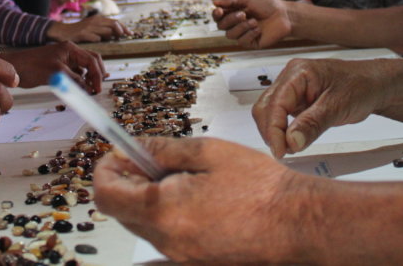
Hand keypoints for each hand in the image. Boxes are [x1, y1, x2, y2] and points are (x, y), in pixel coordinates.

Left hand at [0, 42, 105, 92]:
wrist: (13, 68)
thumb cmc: (32, 67)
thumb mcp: (56, 73)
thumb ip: (74, 80)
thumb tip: (88, 89)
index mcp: (70, 48)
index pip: (91, 59)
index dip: (97, 75)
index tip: (97, 90)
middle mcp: (70, 52)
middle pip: (91, 61)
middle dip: (96, 75)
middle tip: (96, 90)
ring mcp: (64, 59)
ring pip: (84, 68)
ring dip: (88, 79)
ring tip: (88, 92)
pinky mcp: (59, 67)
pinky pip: (75, 73)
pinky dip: (79, 81)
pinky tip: (78, 90)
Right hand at [47, 14, 127, 42]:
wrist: (62, 31)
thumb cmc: (79, 30)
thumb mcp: (92, 26)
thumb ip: (103, 29)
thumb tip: (117, 33)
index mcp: (98, 19)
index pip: (115, 21)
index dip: (124, 27)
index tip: (130, 33)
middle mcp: (95, 21)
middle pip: (114, 25)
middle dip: (121, 31)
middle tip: (123, 38)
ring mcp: (89, 27)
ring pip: (106, 31)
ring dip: (110, 37)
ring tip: (109, 41)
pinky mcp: (83, 34)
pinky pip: (96, 38)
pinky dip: (99, 41)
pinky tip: (96, 42)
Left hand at [94, 137, 302, 263]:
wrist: (297, 222)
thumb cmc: (260, 187)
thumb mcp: (207, 152)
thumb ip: (162, 149)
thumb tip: (131, 148)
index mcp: (164, 210)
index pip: (106, 195)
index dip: (105, 170)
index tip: (117, 154)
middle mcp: (167, 240)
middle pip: (121, 211)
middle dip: (127, 182)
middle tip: (150, 159)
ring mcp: (180, 256)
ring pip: (143, 224)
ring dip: (148, 198)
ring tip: (181, 177)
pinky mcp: (195, 261)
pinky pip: (165, 237)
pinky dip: (168, 216)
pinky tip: (193, 199)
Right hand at [211, 0, 292, 48]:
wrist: (285, 15)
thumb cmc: (268, 4)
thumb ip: (232, 1)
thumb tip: (215, 2)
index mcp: (234, 12)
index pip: (218, 16)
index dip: (216, 14)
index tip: (219, 11)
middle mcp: (237, 24)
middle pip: (221, 26)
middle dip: (230, 20)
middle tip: (243, 14)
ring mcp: (243, 34)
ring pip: (230, 35)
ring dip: (241, 27)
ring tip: (254, 21)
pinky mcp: (251, 43)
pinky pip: (242, 42)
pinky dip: (249, 34)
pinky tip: (258, 29)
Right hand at [252, 58, 383, 157]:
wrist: (374, 84)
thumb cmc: (361, 86)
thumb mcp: (338, 106)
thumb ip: (312, 124)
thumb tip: (291, 142)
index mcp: (298, 72)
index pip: (275, 103)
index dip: (274, 129)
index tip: (280, 151)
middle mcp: (290, 77)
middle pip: (265, 107)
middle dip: (271, 131)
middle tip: (283, 153)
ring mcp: (292, 88)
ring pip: (270, 112)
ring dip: (275, 132)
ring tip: (289, 148)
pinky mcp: (296, 99)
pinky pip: (281, 115)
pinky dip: (283, 130)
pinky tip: (293, 140)